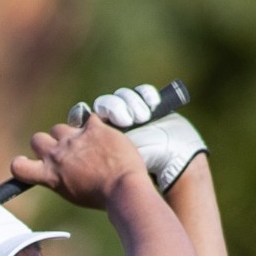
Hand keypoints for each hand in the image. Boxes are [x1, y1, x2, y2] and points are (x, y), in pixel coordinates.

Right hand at [9, 118, 148, 210]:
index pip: (18, 166)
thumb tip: (59, 173)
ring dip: (68, 134)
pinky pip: (87, 118)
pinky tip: (103, 136)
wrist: (124, 188)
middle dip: (48, 144)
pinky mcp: (93, 128)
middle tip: (64, 153)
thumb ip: (60, 178)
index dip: (21, 163)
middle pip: (37, 139)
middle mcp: (57, 154)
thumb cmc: (101, 197)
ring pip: (59, 128)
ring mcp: (74, 139)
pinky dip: (93, 126)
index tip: (33, 164)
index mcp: (49, 175)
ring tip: (85, 145)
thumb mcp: (72, 194)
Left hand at [83, 84, 207, 192]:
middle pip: (107, 101)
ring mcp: (132, 110)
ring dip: (132, 103)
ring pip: (124, 95)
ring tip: (143, 118)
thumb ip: (98, 147)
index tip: (106, 119)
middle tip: (127, 121)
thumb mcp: (117, 157)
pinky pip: (142, 91)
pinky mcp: (149, 104)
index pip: (93, 114)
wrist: (172, 161)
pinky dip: (146, 95)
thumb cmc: (142, 164)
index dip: (100, 111)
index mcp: (103, 132)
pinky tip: (152, 104)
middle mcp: (115, 119)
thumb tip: (83, 140)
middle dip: (116, 107)